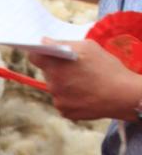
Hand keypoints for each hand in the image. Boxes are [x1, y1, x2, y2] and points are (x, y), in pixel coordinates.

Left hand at [27, 39, 141, 121]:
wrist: (121, 95)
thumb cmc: (106, 68)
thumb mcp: (88, 47)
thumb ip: (62, 44)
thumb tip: (45, 42)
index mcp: (56, 67)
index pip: (34, 57)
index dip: (38, 52)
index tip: (43, 51)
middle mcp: (53, 86)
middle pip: (47, 73)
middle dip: (57, 68)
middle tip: (75, 66)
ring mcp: (58, 101)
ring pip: (56, 88)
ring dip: (64, 83)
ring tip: (83, 80)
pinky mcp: (65, 113)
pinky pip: (63, 101)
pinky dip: (70, 97)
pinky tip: (84, 92)